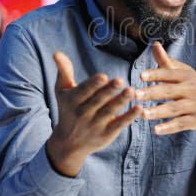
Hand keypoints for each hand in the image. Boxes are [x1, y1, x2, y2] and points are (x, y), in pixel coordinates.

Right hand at [46, 51, 140, 176]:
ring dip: (121, 101)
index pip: (83, 91)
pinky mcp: (106, 135)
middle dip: (109, 91)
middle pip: (98, 101)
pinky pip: (118, 125)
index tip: (103, 76)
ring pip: (109, 111)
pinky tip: (138, 108)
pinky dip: (128, 117)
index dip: (93, 84)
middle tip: (120, 80)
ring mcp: (94, 125)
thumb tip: (57, 52)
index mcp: (72, 101)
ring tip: (131, 91)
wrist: (68, 143)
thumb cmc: (67, 109)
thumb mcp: (62, 91)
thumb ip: (64, 72)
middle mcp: (82, 114)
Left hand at [137, 42, 195, 151]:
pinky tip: (156, 130)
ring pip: (174, 109)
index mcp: (186, 77)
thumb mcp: (186, 72)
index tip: (141, 75)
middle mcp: (190, 90)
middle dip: (152, 93)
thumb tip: (154, 44)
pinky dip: (168, 128)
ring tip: (142, 114)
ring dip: (157, 112)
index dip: (155, 74)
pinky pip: (181, 124)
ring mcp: (194, 106)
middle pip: (169, 91)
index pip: (169, 74)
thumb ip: (167, 61)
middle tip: (135, 95)